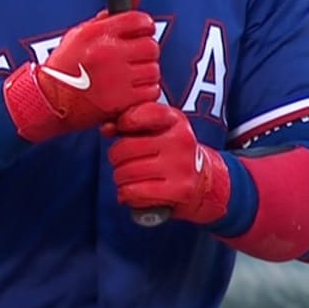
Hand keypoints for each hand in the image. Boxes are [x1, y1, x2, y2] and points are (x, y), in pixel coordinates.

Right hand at [2, 0, 160, 143]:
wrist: (49, 101)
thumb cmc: (67, 64)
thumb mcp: (83, 33)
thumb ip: (111, 14)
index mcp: (96, 33)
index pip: (139, 20)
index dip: (145, 25)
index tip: (142, 32)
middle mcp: (107, 54)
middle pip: (151, 46)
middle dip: (146, 51)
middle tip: (136, 56)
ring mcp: (115, 79)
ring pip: (153, 70)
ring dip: (146, 72)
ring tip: (132, 75)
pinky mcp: (120, 101)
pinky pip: (151, 91)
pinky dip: (145, 91)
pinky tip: (132, 90)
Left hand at [106, 103, 230, 225]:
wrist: (202, 180)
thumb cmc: (170, 152)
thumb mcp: (157, 130)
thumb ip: (129, 123)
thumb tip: (105, 128)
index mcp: (176, 120)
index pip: (142, 113)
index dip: (124, 122)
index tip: (122, 129)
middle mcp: (181, 141)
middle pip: (126, 148)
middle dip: (115, 157)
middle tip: (119, 161)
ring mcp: (182, 166)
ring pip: (127, 172)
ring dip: (119, 177)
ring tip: (124, 177)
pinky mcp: (180, 190)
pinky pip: (135, 192)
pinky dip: (126, 194)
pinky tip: (128, 192)